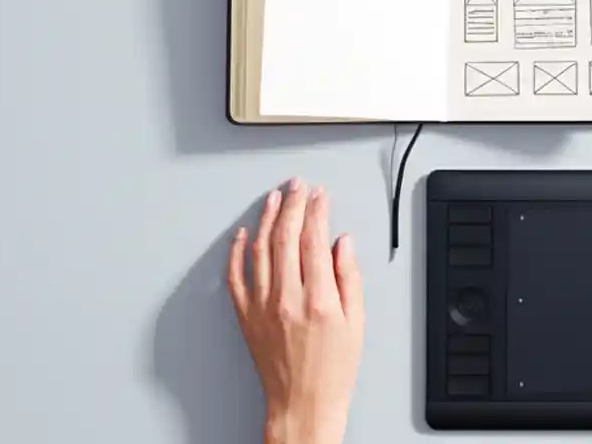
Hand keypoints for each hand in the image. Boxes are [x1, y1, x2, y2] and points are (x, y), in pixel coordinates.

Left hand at [227, 179, 364, 443]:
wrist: (302, 404)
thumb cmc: (332, 370)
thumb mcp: (356, 322)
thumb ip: (349, 278)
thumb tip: (342, 244)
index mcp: (318, 300)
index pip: (314, 240)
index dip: (317, 211)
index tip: (320, 195)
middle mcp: (286, 299)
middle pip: (285, 237)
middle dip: (293, 205)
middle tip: (298, 187)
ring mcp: (262, 307)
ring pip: (259, 250)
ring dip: (266, 219)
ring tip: (274, 199)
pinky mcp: (246, 317)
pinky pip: (235, 277)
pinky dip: (237, 251)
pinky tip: (242, 235)